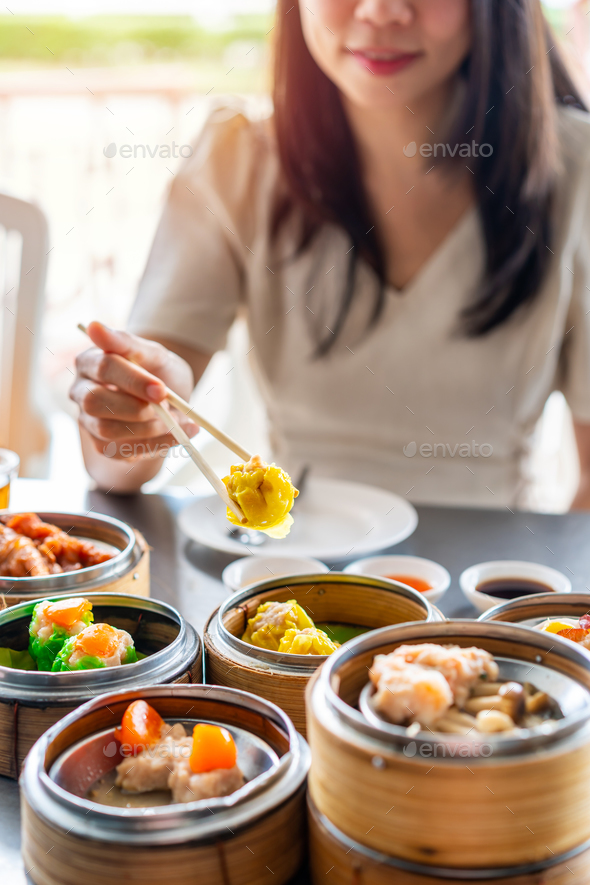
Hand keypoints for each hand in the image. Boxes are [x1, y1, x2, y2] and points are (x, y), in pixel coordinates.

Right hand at [70, 322, 197, 460]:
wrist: (171, 400)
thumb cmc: (158, 372)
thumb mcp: (153, 354)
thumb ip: (127, 343)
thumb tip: (94, 326)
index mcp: (89, 362)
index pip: (104, 368)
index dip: (134, 381)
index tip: (162, 390)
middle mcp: (82, 392)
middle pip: (94, 403)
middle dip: (136, 408)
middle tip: (166, 407)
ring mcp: (89, 421)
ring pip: (106, 431)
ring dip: (147, 429)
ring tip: (175, 419)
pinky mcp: (103, 445)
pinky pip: (122, 452)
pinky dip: (155, 445)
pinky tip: (178, 434)